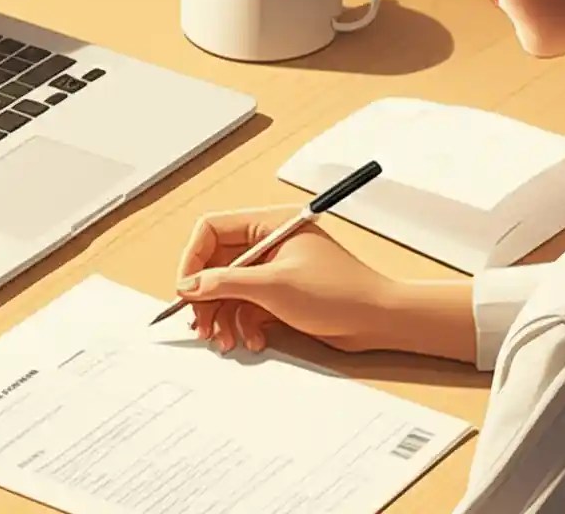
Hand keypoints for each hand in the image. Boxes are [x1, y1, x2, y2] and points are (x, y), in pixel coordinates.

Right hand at [174, 204, 398, 353]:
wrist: (379, 321)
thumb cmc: (340, 292)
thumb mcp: (273, 286)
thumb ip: (225, 283)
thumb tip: (190, 285)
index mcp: (269, 224)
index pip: (212, 229)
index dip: (193, 259)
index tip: (185, 289)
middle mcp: (268, 243)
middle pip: (216, 264)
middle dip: (207, 297)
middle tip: (200, 324)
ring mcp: (273, 269)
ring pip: (228, 289)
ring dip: (222, 317)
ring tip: (225, 339)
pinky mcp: (280, 294)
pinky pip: (246, 306)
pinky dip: (243, 325)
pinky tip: (253, 339)